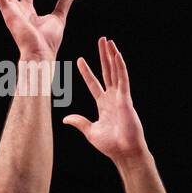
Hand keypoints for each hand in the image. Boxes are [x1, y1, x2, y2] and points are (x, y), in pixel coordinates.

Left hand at [65, 38, 148, 163]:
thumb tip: (65, 119)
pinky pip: (123, 79)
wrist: (124, 152)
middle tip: (102, 40)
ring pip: (116, 71)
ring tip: (109, 41)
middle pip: (107, 72)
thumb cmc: (111, 145)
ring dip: (112, 56)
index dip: (87, 72)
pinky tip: (117, 55)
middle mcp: (113, 98)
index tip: (80, 60)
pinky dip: (120, 67)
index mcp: (104, 105)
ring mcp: (120, 97)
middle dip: (104, 56)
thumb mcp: (91, 131)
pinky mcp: (126, 99)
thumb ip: (80, 122)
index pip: (94, 84)